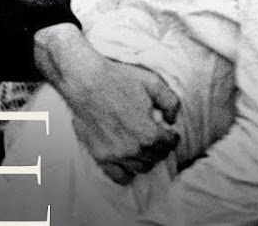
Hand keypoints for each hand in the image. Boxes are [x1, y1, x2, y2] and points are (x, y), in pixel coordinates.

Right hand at [50, 39, 180, 183]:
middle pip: (156, 157)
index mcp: (148, 134)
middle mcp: (133, 149)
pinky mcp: (100, 156)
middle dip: (160, 148)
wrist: (85, 82)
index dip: (172, 137)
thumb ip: (170, 102)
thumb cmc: (118, 80)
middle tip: (157, 138)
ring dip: (145, 159)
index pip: (169, 144)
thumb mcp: (152, 83)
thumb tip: (172, 119)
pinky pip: (118, 176)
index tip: (170, 133)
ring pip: (140, 168)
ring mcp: (115, 155)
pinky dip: (127, 172)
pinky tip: (128, 161)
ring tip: (143, 147)